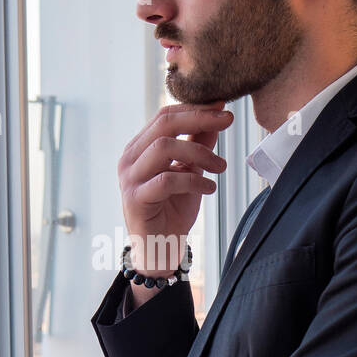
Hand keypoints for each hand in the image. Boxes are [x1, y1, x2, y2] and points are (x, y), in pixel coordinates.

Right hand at [118, 102, 232, 273]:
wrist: (159, 249)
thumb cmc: (172, 210)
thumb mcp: (191, 171)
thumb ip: (199, 144)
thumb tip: (218, 114)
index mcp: (140, 147)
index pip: (165, 116)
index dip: (195, 108)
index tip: (223, 106)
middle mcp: (130, 158)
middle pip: (164, 124)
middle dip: (199, 118)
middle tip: (227, 121)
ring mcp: (129, 178)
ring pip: (164, 148)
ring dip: (199, 153)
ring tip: (220, 167)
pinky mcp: (135, 199)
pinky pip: (166, 180)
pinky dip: (193, 181)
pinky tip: (210, 188)